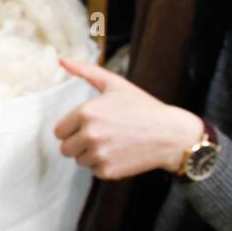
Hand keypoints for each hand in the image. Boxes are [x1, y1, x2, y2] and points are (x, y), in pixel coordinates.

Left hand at [53, 57, 206, 179]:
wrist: (172, 134)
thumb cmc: (142, 107)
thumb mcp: (115, 84)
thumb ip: (85, 71)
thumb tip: (61, 60)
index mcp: (86, 113)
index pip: (59, 131)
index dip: (73, 128)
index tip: (90, 125)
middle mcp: (89, 134)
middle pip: (66, 148)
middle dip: (79, 143)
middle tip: (102, 135)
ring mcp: (99, 154)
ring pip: (79, 160)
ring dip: (91, 154)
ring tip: (113, 143)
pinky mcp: (108, 171)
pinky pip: (94, 171)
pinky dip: (104, 165)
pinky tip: (121, 153)